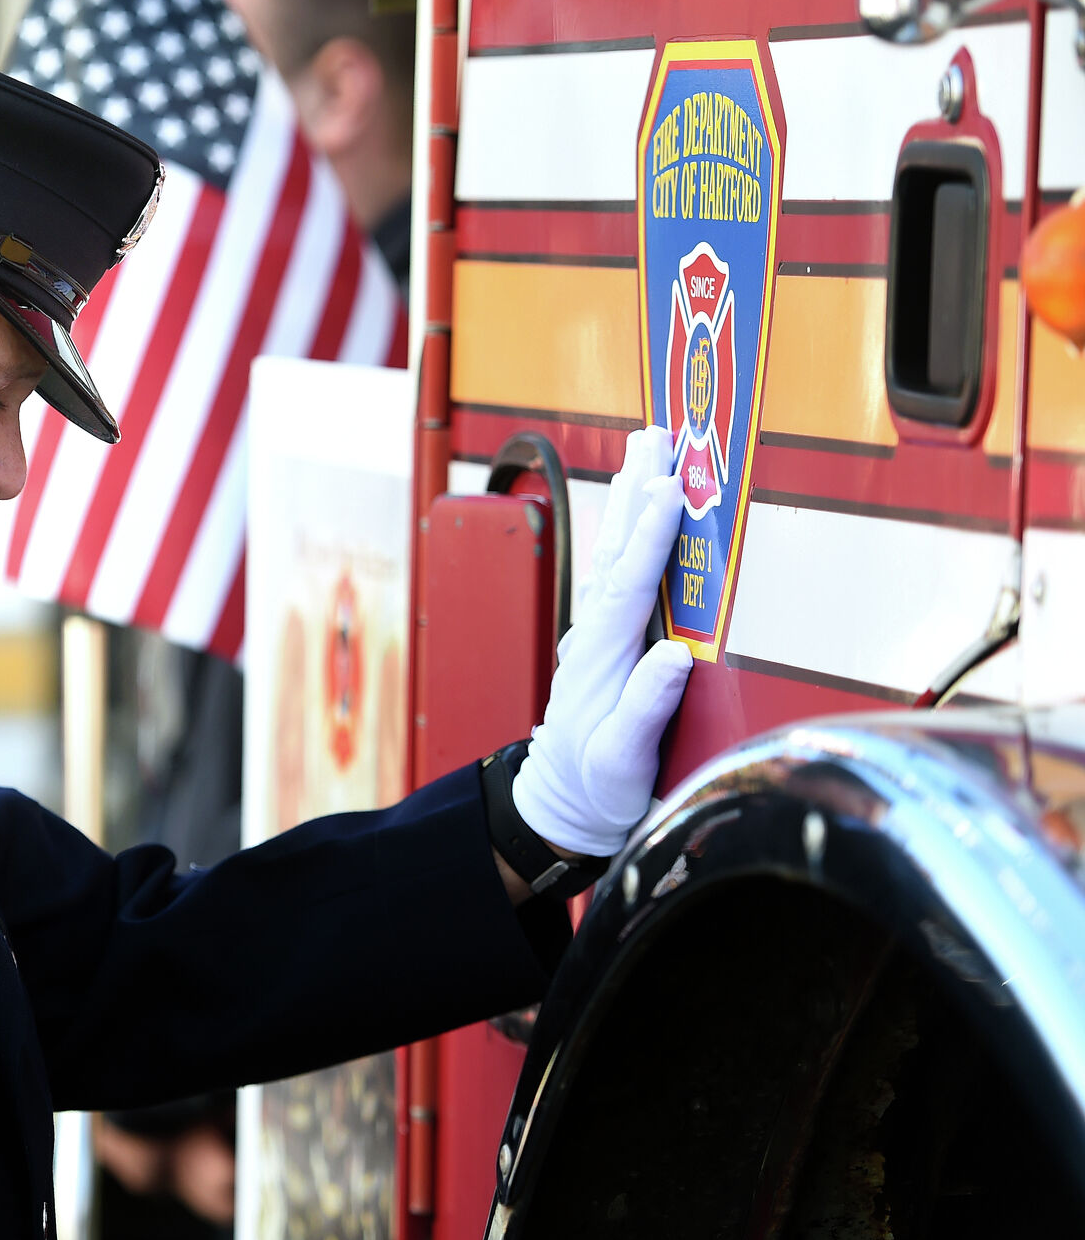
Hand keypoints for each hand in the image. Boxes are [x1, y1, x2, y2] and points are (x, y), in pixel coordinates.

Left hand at [512, 425, 693, 857]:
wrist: (563, 804)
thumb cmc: (597, 788)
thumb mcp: (621, 762)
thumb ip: (646, 710)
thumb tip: (676, 655)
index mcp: (603, 658)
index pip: (630, 585)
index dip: (651, 536)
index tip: (668, 489)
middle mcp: (598, 635)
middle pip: (620, 550)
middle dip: (638, 490)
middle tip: (656, 434)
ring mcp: (602, 634)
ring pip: (620, 553)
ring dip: (634, 499)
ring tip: (649, 448)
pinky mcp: (611, 640)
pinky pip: (625, 572)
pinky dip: (635, 534)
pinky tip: (641, 509)